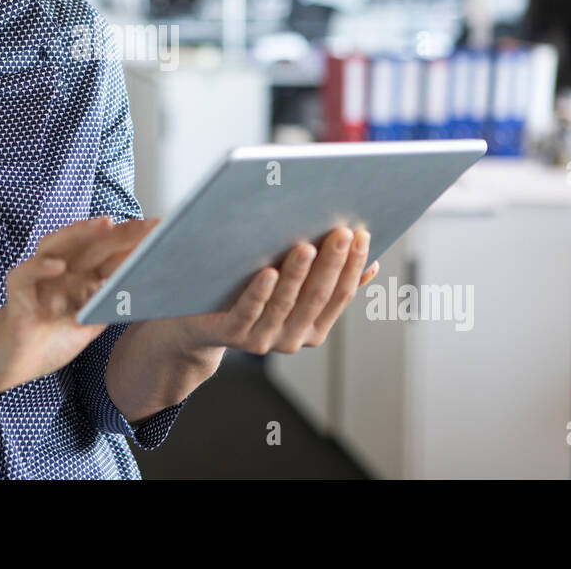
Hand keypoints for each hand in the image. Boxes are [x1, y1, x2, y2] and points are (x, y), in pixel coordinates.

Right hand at [0, 215, 160, 396]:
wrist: (5, 365)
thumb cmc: (45, 341)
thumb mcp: (86, 324)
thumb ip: (108, 305)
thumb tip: (144, 290)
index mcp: (79, 276)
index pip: (109, 252)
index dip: (134, 241)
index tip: (163, 230)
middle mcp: (60, 271)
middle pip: (90, 243)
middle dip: (120, 232)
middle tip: (150, 224)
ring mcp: (38, 280)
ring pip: (57, 245)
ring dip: (81, 233)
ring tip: (106, 224)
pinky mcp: (16, 296)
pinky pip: (25, 275)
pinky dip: (40, 268)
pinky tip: (58, 266)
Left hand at [166, 227, 377, 354]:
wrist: (199, 323)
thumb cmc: (250, 292)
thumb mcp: (292, 286)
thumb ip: (326, 277)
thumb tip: (372, 263)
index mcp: (313, 326)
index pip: (341, 295)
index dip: (353, 266)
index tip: (362, 235)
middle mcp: (292, 337)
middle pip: (316, 297)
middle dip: (332, 263)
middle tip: (342, 233)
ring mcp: (262, 338)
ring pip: (285, 304)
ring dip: (298, 275)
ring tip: (307, 247)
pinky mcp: (232, 333)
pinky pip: (249, 312)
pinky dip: (260, 292)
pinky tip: (267, 271)